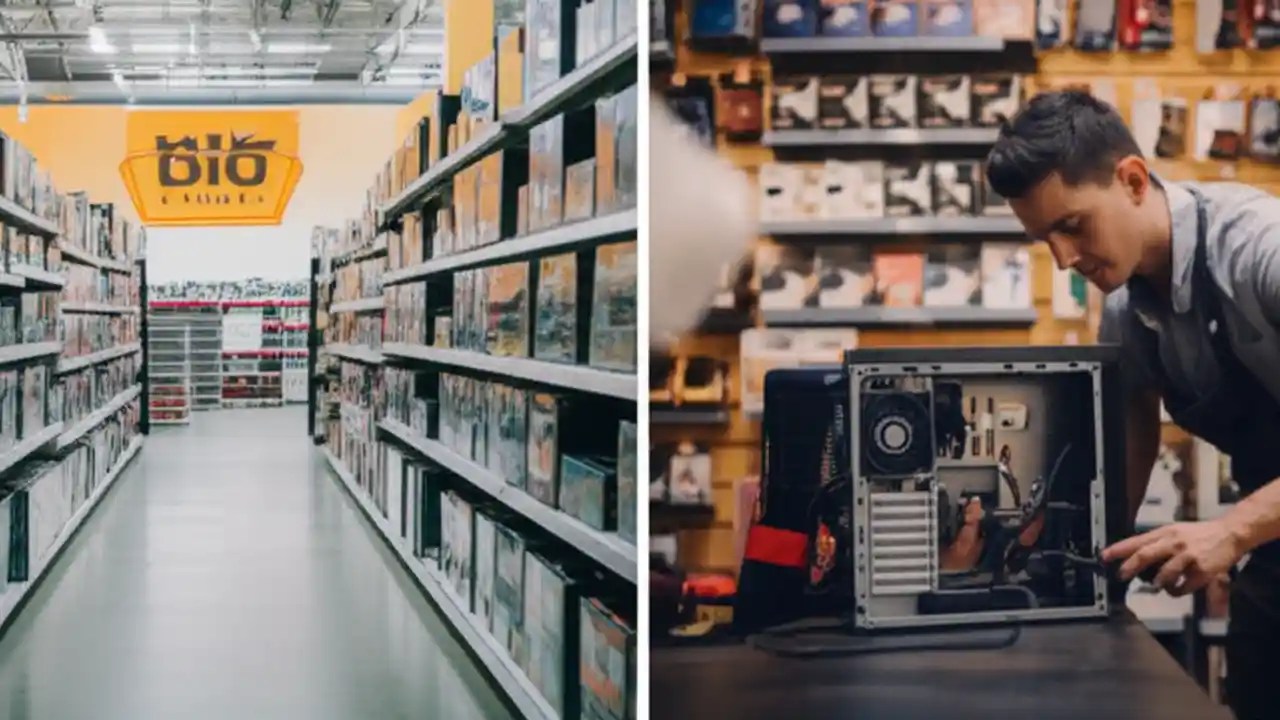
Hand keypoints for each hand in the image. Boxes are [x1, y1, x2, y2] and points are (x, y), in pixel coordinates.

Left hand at [1102, 519, 1245, 595]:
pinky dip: (1177, 590)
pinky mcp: (1202, 570)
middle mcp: (1174, 543)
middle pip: (1145, 554)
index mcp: (1165, 533)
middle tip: (1121, 575)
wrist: (1229, 533)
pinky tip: (1177, 588)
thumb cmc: (1200, 534)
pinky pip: (1184, 586)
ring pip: (1164, 573)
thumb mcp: (1175, 531)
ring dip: (1158, 582)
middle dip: (1130, 567)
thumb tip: (1135, 555)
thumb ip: (1156, 542)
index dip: (1118, 549)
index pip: (1136, 541)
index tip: (1104, 557)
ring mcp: (1188, 556)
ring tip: (1157, 584)